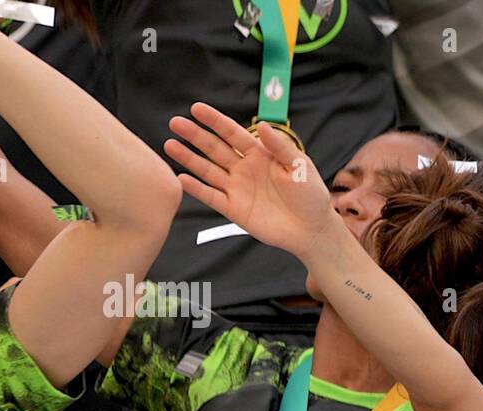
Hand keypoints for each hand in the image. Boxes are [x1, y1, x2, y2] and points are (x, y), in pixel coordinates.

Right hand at [165, 103, 338, 260]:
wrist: (312, 229)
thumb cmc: (311, 196)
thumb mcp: (300, 166)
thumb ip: (280, 146)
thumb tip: (262, 124)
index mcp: (260, 155)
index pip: (233, 133)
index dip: (215, 121)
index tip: (196, 108)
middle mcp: (244, 169)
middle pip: (215, 148)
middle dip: (195, 135)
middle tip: (175, 122)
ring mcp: (238, 189)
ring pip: (208, 170)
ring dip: (189, 158)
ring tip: (169, 145)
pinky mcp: (235, 209)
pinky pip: (212, 197)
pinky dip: (197, 189)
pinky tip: (182, 178)